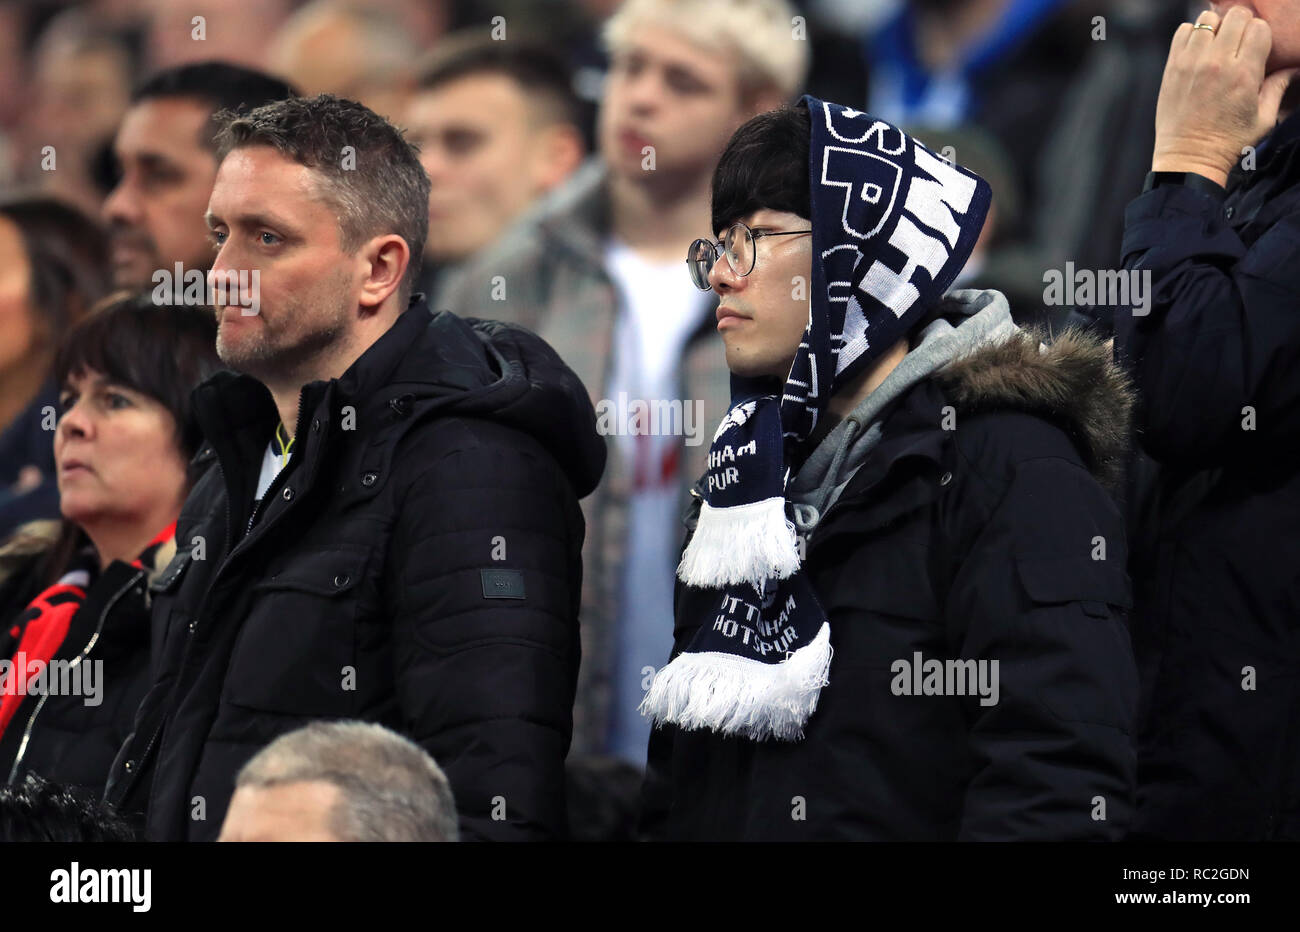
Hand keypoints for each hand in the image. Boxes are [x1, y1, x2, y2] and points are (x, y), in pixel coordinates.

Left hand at [1152, 6, 1298, 186]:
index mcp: (1244, 74)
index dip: (1260, 35)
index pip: (1259, 28)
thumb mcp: (1264, 118)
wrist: (1189, 158)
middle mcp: (1217, 64)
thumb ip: (1278, 87)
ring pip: (1208, 19)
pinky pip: (1183, 31)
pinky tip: (1198, 49)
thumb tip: (1293, 68)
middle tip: (1238, 43)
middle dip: (1241, 25)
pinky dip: (1192, 33)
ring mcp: (1192, 64)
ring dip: (1216, 27)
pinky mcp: (1172, 68)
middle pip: (1236, 16)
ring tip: (1217, 44)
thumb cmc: (1228, 142)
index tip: (1256, 49)